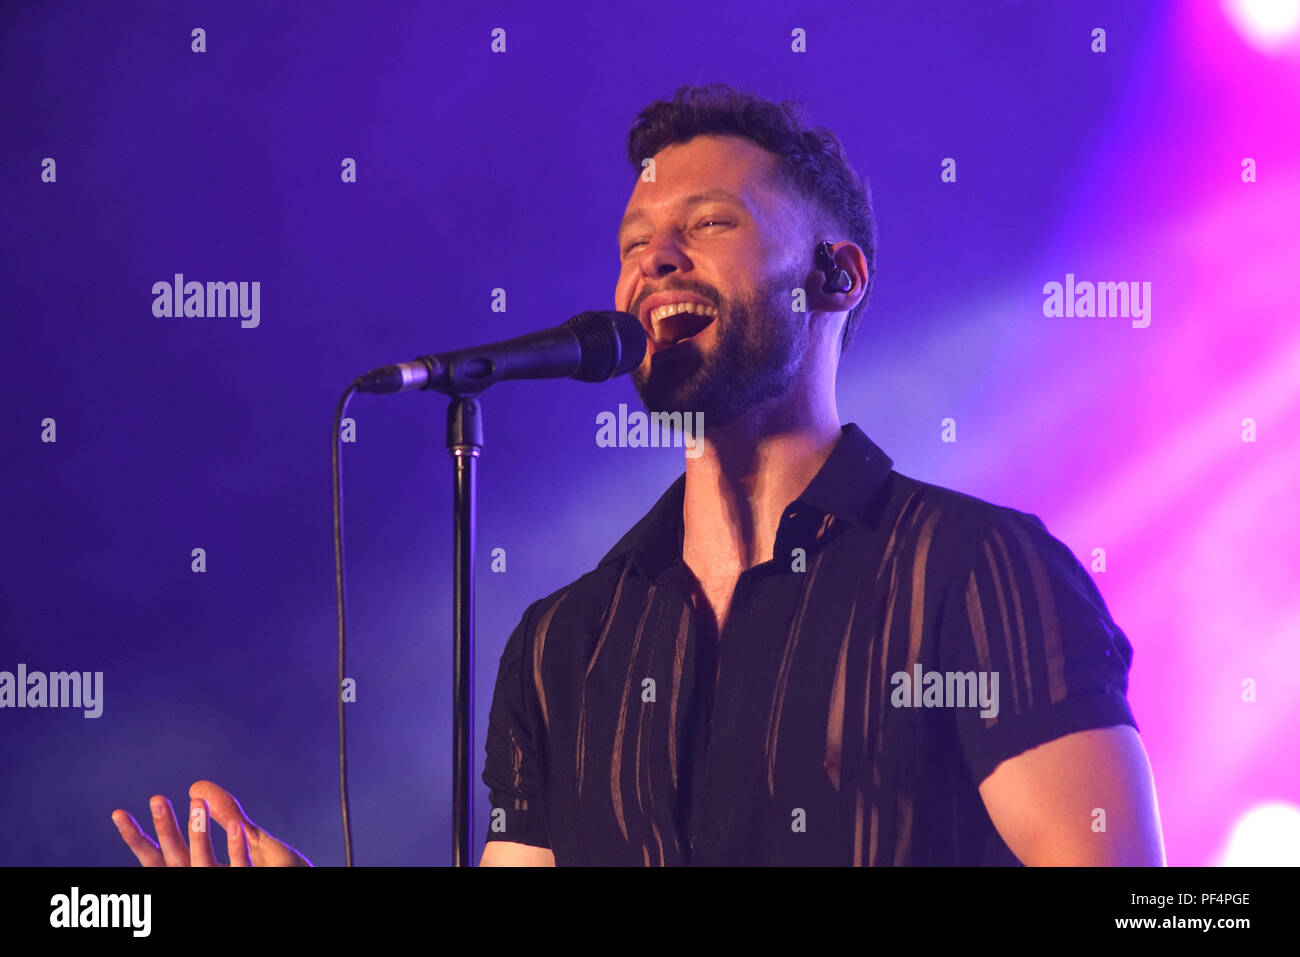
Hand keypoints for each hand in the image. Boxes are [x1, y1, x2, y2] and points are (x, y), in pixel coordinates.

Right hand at [112, 779, 311, 866]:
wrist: (281, 911)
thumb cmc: (246, 875)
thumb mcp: (227, 847)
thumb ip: (215, 820)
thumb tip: (196, 785)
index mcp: (185, 874)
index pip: (154, 857)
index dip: (135, 837)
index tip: (118, 812)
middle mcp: (195, 880)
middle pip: (174, 856)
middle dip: (165, 827)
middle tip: (157, 797)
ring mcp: (217, 884)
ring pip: (203, 861)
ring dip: (199, 832)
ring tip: (198, 801)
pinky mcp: (244, 883)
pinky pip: (240, 866)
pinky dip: (236, 846)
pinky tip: (236, 824)